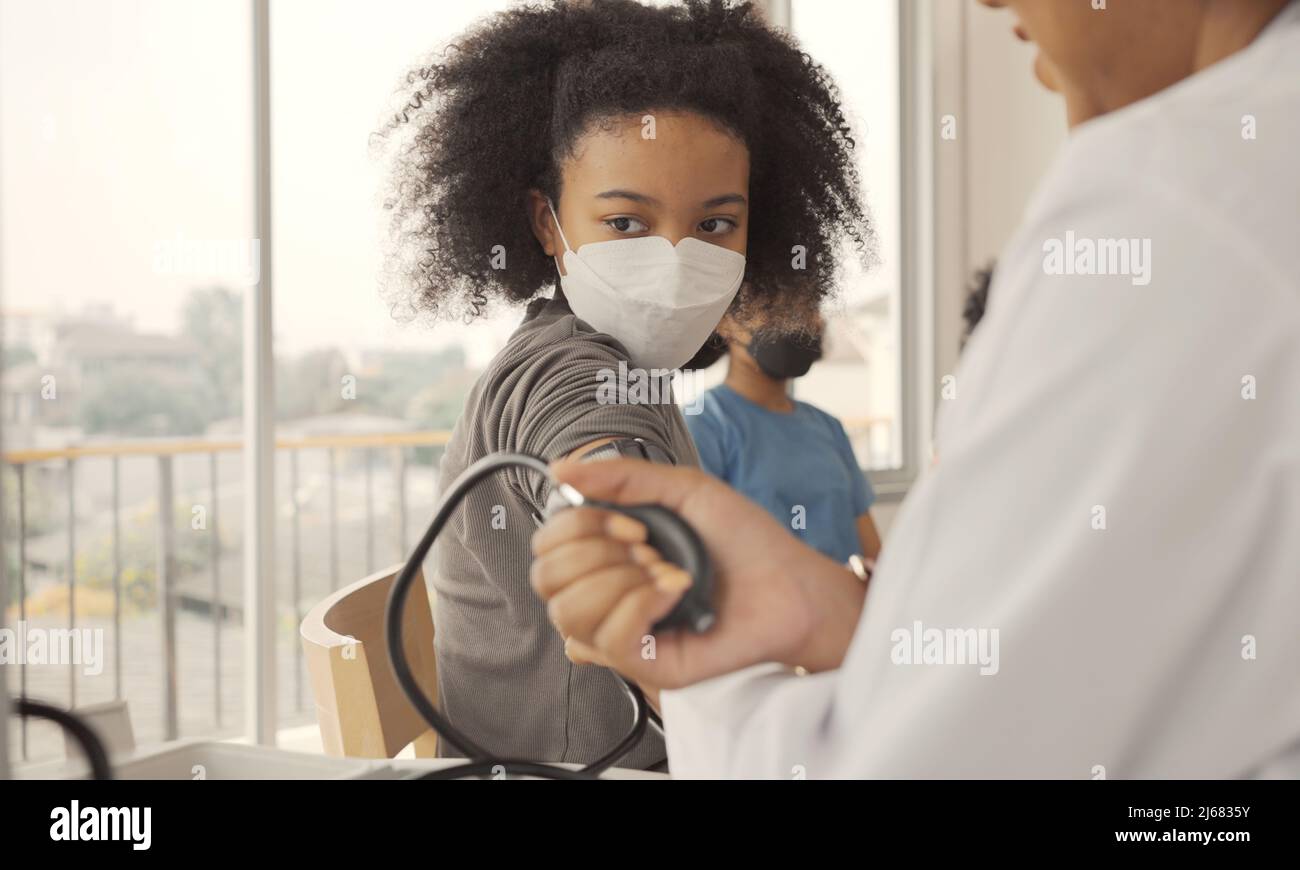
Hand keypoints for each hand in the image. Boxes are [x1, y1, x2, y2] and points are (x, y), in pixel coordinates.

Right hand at [530, 458, 864, 690]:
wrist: (793, 584)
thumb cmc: (745, 541)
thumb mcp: (683, 489)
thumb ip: (621, 476)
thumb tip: (561, 467)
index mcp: (606, 555)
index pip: (546, 546)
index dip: (578, 526)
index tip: (633, 523)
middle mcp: (606, 595)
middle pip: (546, 578)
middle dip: (598, 552)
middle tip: (650, 548)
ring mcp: (621, 633)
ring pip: (569, 611)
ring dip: (622, 580)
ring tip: (668, 573)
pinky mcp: (645, 665)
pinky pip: (609, 639)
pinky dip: (642, 604)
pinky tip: (675, 593)